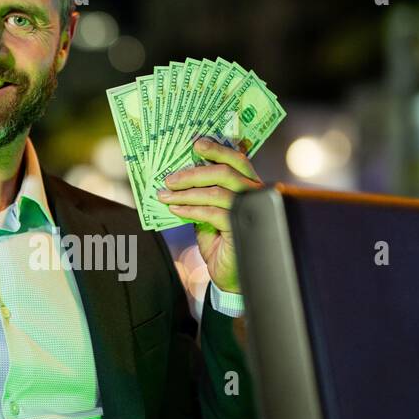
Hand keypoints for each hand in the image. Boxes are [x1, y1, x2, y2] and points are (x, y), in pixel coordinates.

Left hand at [157, 137, 262, 293]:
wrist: (228, 275)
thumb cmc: (219, 242)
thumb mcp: (207, 212)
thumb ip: (201, 194)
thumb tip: (177, 177)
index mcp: (247, 185)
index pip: (237, 160)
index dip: (217, 149)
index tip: (196, 144)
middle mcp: (253, 195)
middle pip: (226, 172)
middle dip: (193, 173)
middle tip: (169, 178)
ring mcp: (250, 211)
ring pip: (217, 192)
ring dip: (187, 192)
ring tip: (165, 195)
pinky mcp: (241, 229)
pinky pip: (213, 213)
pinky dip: (191, 210)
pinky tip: (175, 209)